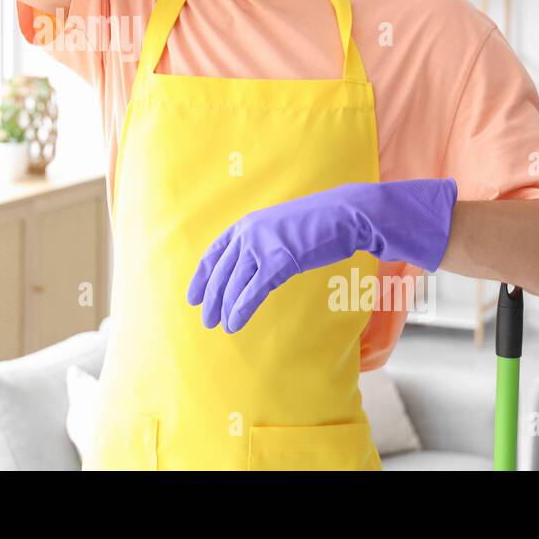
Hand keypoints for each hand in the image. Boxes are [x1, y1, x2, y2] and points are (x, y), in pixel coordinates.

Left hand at [187, 178, 458, 333]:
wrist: (344, 214)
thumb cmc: (317, 224)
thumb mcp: (280, 229)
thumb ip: (261, 244)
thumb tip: (251, 266)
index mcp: (246, 224)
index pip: (215, 254)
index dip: (202, 277)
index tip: (194, 296)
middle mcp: (248, 233)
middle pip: (221, 272)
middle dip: (211, 297)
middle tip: (206, 319)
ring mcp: (262, 246)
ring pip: (234, 284)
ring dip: (224, 307)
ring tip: (219, 325)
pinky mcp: (278, 261)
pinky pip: (253, 291)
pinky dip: (241, 309)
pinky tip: (235, 324)